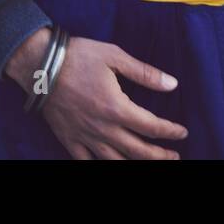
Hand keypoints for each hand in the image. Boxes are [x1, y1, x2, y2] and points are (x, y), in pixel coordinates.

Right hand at [7, 30, 187, 159]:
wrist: (40, 65)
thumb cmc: (79, 56)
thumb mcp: (115, 56)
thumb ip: (145, 73)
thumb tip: (172, 84)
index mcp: (117, 108)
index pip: (152, 127)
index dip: (170, 131)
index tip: (182, 132)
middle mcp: (103, 128)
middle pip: (138, 151)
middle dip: (160, 156)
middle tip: (175, 158)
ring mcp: (85, 137)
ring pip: (115, 161)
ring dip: (136, 165)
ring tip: (149, 165)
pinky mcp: (68, 139)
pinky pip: (85, 162)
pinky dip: (99, 166)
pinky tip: (111, 166)